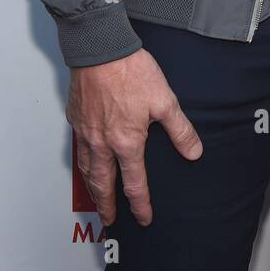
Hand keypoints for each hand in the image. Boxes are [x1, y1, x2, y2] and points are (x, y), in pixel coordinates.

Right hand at [66, 48, 202, 226]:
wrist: (100, 50)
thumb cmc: (130, 72)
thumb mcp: (165, 101)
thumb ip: (179, 130)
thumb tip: (193, 152)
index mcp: (126, 142)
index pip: (134, 183)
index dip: (140, 204)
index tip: (144, 217)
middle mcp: (102, 143)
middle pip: (103, 184)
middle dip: (107, 206)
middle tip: (108, 221)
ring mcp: (86, 132)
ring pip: (86, 170)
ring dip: (92, 189)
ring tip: (96, 200)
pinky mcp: (76, 119)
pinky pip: (77, 150)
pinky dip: (81, 165)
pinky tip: (85, 164)